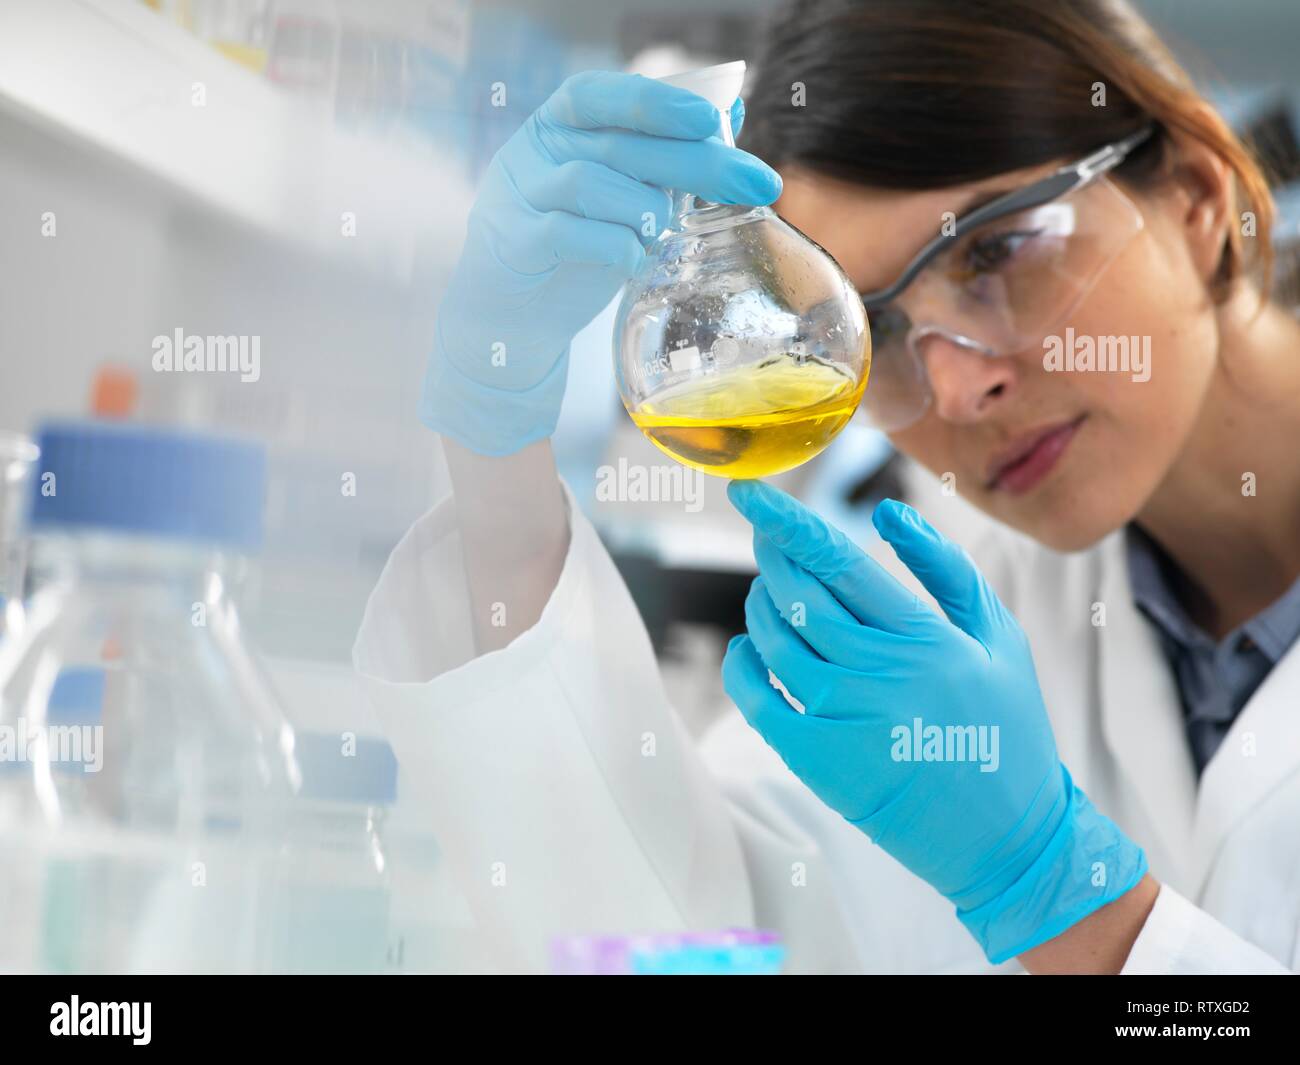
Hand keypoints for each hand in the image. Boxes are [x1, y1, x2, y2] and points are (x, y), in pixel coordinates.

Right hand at [423, 71, 780, 455]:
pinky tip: (633, 262)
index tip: (714, 120)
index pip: (608, 95)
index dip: (660, 102)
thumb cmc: (574, 246)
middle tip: (757, 183)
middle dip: (695, 162)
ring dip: (644, 210)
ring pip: (590, 183)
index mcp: (560, 126)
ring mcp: (519, 197)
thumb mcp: (621, 195)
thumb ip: (666, 157)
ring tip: (663, 234)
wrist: (511, 314)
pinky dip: (613, 248)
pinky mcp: (513, 245)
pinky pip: (568, 234)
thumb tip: (730, 116)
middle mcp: (534, 152)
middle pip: (619, 143)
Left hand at [721, 479, 1146, 962]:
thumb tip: (888, 513)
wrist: (1007, 840)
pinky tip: (747, 647)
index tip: (750, 492)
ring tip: (769, 588)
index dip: (786, 522)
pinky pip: (757, 700)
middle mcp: (880, 675)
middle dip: (770, 553)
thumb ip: (944, 569)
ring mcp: (844, 720)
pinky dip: (741, 664)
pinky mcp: (819, 761)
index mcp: (926, 639)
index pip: (838, 562)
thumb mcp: (997, 638)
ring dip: (760, 603)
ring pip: (774, 641)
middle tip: (762, 530)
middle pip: (798, 595)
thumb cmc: (1006, 729)